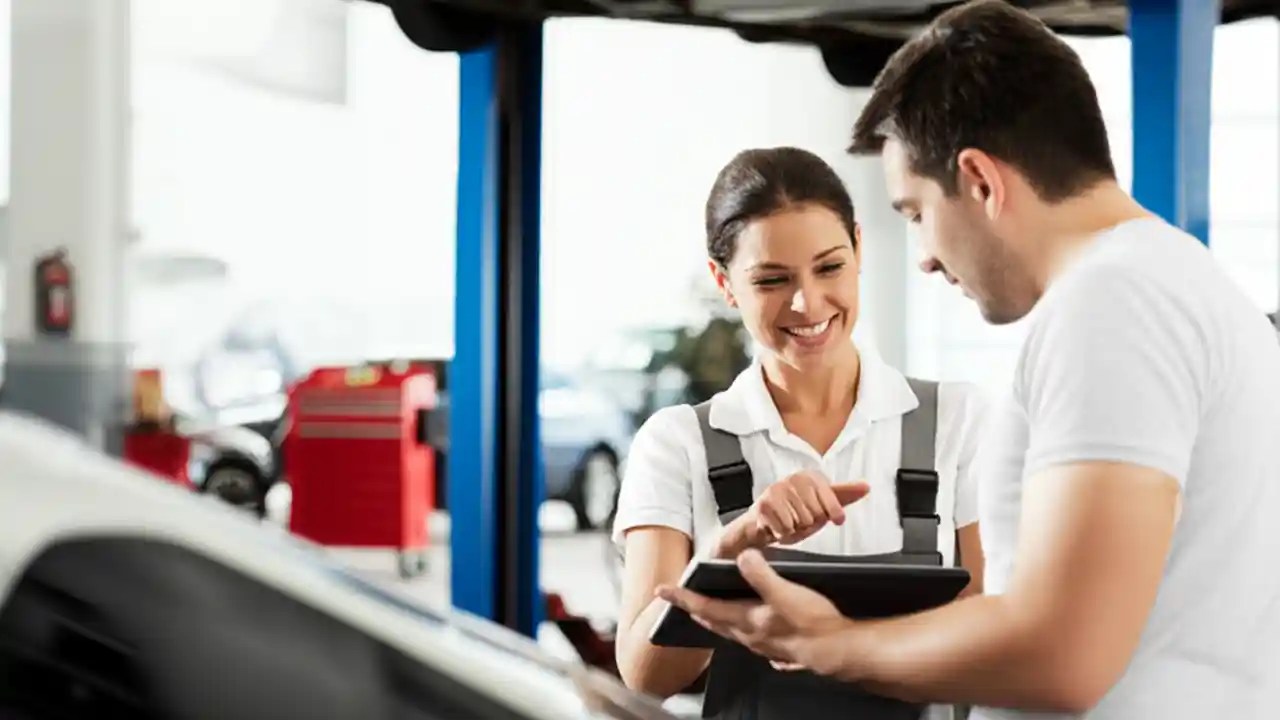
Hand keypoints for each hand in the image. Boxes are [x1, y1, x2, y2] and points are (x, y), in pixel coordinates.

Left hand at [657, 549, 853, 674]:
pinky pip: (758, 645)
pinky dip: (751, 637)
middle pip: (715, 622)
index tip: (664, 591)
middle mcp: (752, 635)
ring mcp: (766, 646)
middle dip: (696, 610)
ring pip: (734, 633)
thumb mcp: (785, 592)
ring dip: (719, 622)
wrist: (840, 652)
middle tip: (682, 602)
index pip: (705, 606)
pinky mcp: (783, 651)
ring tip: (711, 614)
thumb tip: (742, 557)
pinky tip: (757, 636)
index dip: (683, 597)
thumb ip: (761, 574)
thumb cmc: (814, 625)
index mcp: (747, 619)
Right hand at [714, 471, 869, 556]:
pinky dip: (783, 534)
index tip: (836, 519)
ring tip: (788, 524)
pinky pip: (785, 528)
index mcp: (810, 477)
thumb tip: (866, 486)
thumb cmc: (791, 514)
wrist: (758, 525)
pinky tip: (777, 528)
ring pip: (801, 522)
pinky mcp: (763, 504)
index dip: (833, 512)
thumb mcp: (820, 505)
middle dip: (809, 524)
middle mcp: (793, 478)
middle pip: (816, 514)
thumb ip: (843, 496)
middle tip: (799, 521)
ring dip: (796, 530)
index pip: (831, 499)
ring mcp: (776, 490)